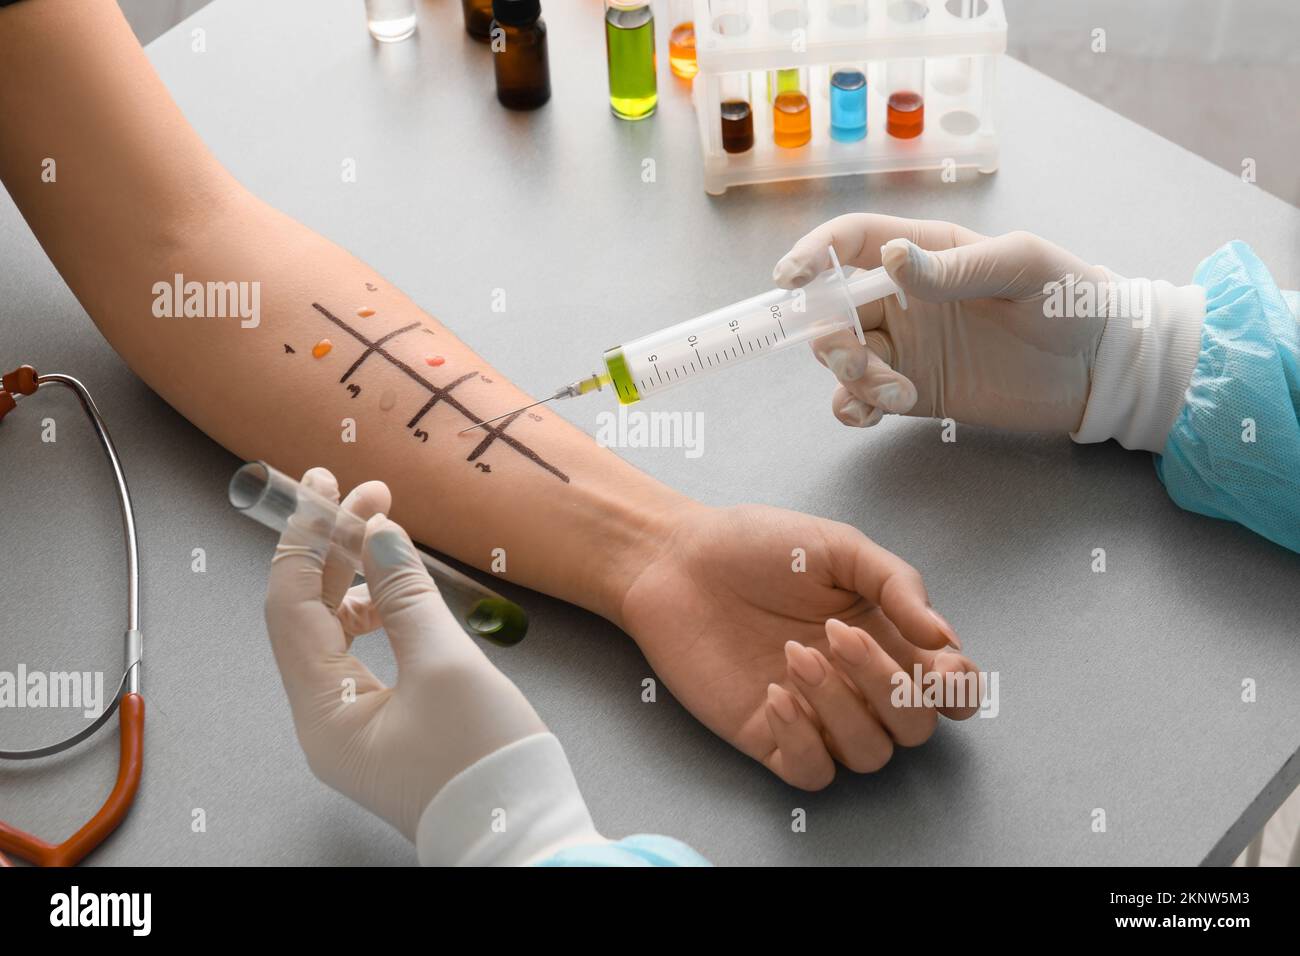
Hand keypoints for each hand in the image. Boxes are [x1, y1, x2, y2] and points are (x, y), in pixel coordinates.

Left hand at [263, 468, 545, 839]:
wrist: (524, 836)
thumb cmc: (486, 766)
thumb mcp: (446, 665)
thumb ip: (405, 593)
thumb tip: (380, 535)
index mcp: (323, 712)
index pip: (289, 604)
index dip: (305, 537)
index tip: (324, 486)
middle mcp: (325, 720)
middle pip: (309, 614)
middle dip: (336, 550)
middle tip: (367, 494)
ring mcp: (354, 726)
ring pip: (336, 633)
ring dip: (358, 579)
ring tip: (390, 538)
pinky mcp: (385, 727)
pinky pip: (363, 656)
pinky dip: (378, 614)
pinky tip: (402, 591)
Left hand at [621, 503, 980, 789]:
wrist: (677, 560)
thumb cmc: (757, 546)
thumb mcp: (840, 547)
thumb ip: (899, 585)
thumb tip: (946, 638)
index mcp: (887, 637)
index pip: (950, 690)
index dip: (958, 689)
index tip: (938, 663)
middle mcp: (859, 683)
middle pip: (914, 727)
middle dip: (888, 687)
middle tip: (838, 635)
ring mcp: (816, 714)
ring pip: (867, 754)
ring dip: (841, 708)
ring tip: (795, 652)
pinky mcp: (768, 736)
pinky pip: (811, 772)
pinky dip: (804, 740)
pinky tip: (775, 692)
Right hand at [773, 215, 1111, 431]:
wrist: (1102, 367)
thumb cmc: (1070, 298)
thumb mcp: (1022, 266)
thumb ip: (955, 268)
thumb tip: (895, 259)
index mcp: (925, 252)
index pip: (852, 243)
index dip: (814, 254)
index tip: (791, 279)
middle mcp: (904, 298)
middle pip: (833, 310)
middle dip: (829, 337)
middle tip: (858, 362)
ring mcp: (905, 348)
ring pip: (841, 358)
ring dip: (849, 378)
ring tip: (895, 395)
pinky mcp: (914, 392)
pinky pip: (861, 400)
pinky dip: (854, 409)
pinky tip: (876, 414)